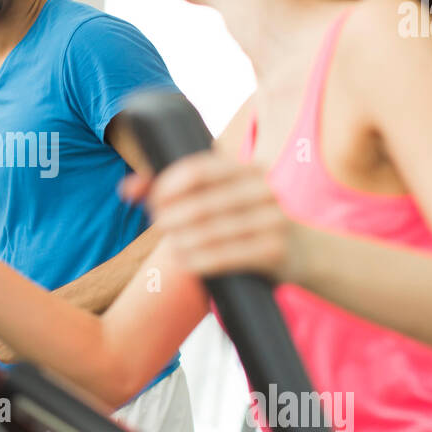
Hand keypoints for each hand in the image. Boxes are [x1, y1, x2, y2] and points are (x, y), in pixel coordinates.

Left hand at [144, 151, 305, 283]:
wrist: (306, 252)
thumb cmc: (246, 222)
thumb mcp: (219, 198)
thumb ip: (172, 189)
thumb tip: (126, 189)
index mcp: (247, 170)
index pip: (199, 169)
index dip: (168, 185)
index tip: (152, 201)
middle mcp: (264, 190)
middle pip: (202, 202)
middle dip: (171, 216)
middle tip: (158, 225)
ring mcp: (273, 221)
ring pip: (213, 231)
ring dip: (182, 240)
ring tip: (170, 246)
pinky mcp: (275, 252)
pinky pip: (228, 256)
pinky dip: (200, 260)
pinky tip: (185, 262)